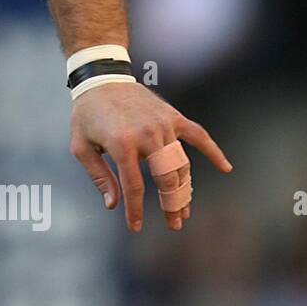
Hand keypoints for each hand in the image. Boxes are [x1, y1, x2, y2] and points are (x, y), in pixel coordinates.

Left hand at [68, 82, 232, 231]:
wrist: (101, 79)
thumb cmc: (87, 115)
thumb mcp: (81, 146)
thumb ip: (99, 176)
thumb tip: (113, 205)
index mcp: (121, 145)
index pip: (134, 186)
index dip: (136, 209)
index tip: (136, 226)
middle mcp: (146, 136)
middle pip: (166, 179)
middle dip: (171, 205)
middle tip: (175, 224)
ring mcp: (163, 126)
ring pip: (181, 164)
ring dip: (185, 188)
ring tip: (184, 209)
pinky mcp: (173, 117)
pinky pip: (198, 135)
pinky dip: (213, 151)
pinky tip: (225, 168)